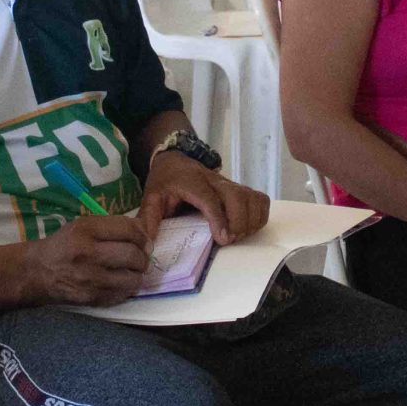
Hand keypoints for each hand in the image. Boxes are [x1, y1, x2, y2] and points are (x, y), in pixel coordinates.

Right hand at [24, 210, 150, 307]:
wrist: (39, 272)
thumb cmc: (65, 245)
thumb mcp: (83, 226)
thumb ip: (113, 226)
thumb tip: (144, 232)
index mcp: (85, 230)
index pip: (128, 229)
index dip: (142, 235)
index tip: (144, 240)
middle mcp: (88, 254)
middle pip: (133, 255)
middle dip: (143, 256)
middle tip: (141, 257)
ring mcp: (91, 279)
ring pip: (133, 278)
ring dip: (138, 275)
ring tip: (133, 270)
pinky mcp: (93, 298)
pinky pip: (123, 294)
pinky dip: (127, 288)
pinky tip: (120, 282)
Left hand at [139, 148, 269, 246]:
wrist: (176, 160)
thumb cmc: (165, 181)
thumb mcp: (152, 197)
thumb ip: (148, 220)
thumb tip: (146, 246)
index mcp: (192, 182)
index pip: (210, 199)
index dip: (219, 219)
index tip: (223, 239)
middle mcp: (216, 181)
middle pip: (237, 197)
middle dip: (238, 222)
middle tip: (228, 240)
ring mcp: (231, 185)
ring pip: (252, 198)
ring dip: (250, 221)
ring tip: (237, 236)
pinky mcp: (240, 190)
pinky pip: (260, 200)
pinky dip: (259, 216)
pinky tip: (247, 228)